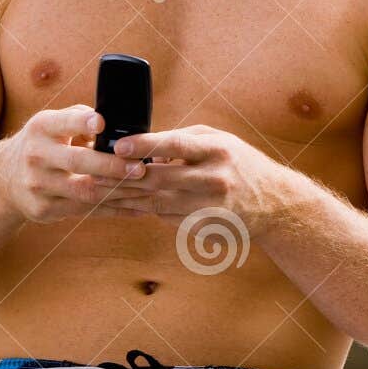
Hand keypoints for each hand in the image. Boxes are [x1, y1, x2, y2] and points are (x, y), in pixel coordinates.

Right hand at [0, 105, 153, 224]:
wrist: (4, 179)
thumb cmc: (43, 144)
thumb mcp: (52, 124)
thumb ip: (81, 119)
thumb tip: (120, 123)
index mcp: (41, 128)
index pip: (62, 123)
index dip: (81, 122)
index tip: (102, 122)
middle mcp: (36, 156)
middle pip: (77, 162)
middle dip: (111, 166)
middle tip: (140, 168)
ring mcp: (38, 186)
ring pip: (84, 193)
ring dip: (120, 192)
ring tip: (148, 188)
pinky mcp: (43, 209)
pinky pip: (85, 211)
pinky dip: (114, 210)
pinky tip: (137, 208)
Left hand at [106, 124, 293, 235]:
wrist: (275, 205)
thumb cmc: (242, 165)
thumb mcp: (220, 142)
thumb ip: (183, 141)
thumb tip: (144, 148)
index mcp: (218, 151)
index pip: (176, 145)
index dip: (144, 145)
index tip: (117, 146)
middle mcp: (214, 179)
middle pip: (160, 178)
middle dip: (123, 176)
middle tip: (92, 172)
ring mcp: (209, 207)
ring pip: (157, 202)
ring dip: (125, 196)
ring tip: (97, 190)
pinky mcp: (204, 227)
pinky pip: (166, 217)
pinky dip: (145, 210)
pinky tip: (122, 205)